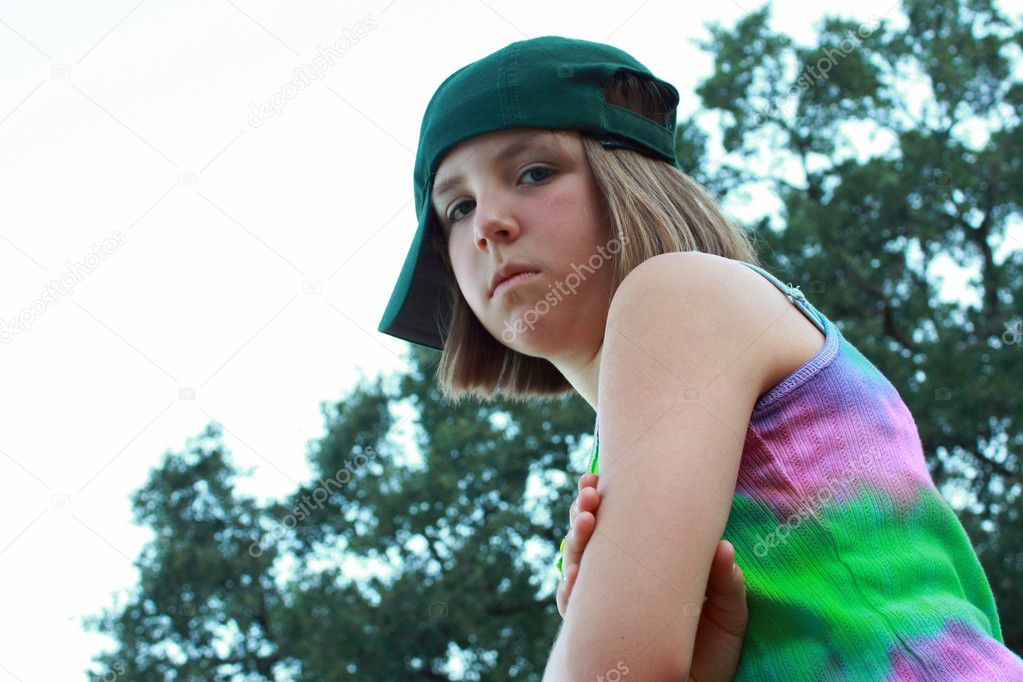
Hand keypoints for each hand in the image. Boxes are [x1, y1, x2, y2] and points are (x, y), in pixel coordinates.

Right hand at [555, 474, 748, 679]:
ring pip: (577, 565)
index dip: (607, 501)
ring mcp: (602, 607)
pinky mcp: (593, 634)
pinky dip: (570, 589)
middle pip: (592, 538)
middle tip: (587, 493)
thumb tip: (723, 548)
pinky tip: (576, 574)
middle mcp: (619, 583)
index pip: (622, 526)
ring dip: (575, 541)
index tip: (598, 478)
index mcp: (647, 567)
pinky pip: (573, 608)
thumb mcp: (728, 617)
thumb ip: (726, 585)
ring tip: (584, 521)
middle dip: (582, 511)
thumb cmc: (711, 655)